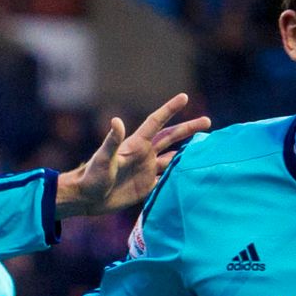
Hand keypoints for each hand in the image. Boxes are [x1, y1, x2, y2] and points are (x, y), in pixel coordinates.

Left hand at [55, 93, 211, 216]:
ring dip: (187, 151)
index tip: (184, 97)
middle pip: (171, 137)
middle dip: (188, 128)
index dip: (170, 109)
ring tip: (205, 146)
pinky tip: (191, 171)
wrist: (87, 199)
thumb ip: (112, 141)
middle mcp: (144, 154)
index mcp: (136, 144)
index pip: (157, 122)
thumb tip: (116, 120)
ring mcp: (146, 169)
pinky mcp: (147, 185)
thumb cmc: (92, 177)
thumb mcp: (103, 158)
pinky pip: (168, 177)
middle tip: (208, 122)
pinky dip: (180, 173)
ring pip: (173, 156)